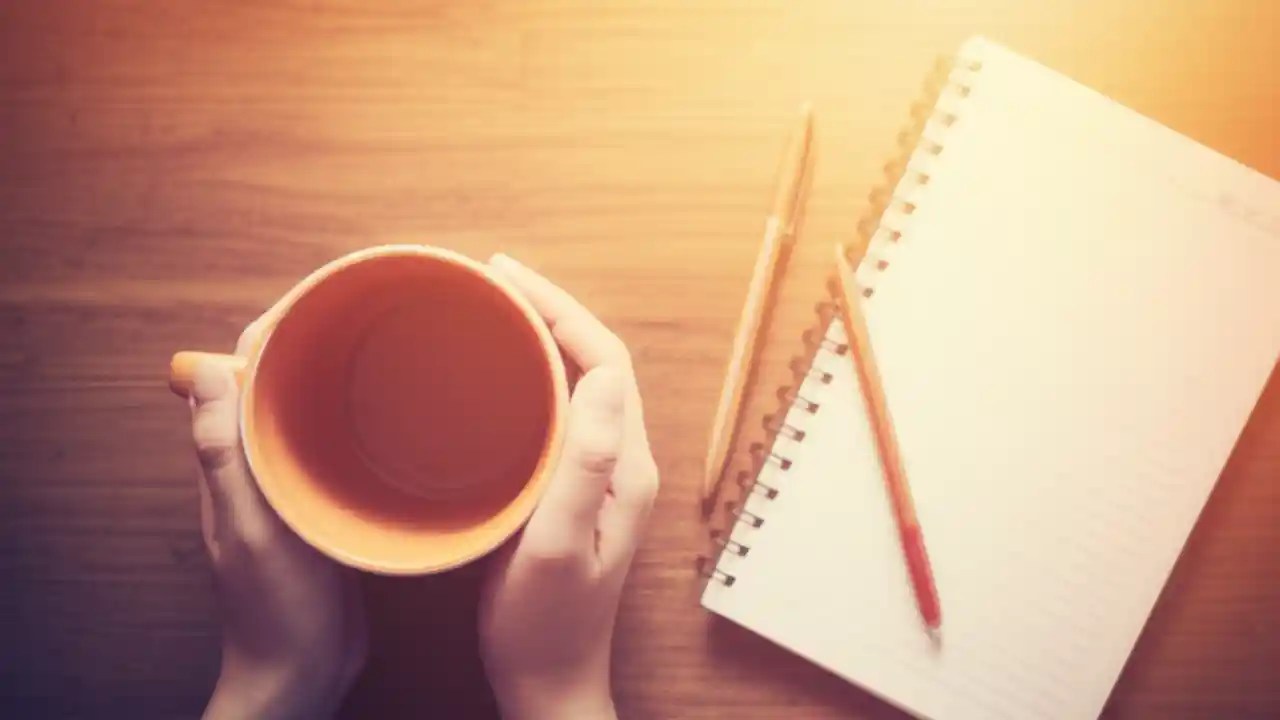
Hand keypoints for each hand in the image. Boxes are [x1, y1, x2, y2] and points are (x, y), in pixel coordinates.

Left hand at [189, 315, 366, 719]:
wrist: (302, 672)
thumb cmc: (274, 608)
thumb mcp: (248, 527)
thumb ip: (223, 453)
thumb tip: (198, 365)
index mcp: (233, 457)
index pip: (245, 366)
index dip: (279, 322)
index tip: (330, 292)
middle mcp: (260, 460)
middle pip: (283, 379)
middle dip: (319, 338)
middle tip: (377, 309)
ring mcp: (294, 481)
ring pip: (314, 408)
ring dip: (343, 374)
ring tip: (393, 345)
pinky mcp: (325, 503)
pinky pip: (340, 443)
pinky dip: (362, 419)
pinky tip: (401, 417)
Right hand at [479, 255, 659, 719]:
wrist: (548, 679)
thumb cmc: (544, 623)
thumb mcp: (555, 544)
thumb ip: (583, 463)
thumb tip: (604, 374)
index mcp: (626, 466)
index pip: (605, 359)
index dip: (560, 309)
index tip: (506, 275)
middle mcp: (623, 461)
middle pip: (597, 360)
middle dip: (550, 309)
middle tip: (493, 276)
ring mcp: (603, 473)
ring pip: (581, 380)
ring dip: (543, 335)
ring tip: (495, 305)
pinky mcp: (577, 486)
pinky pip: (563, 409)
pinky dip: (533, 374)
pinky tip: (499, 369)